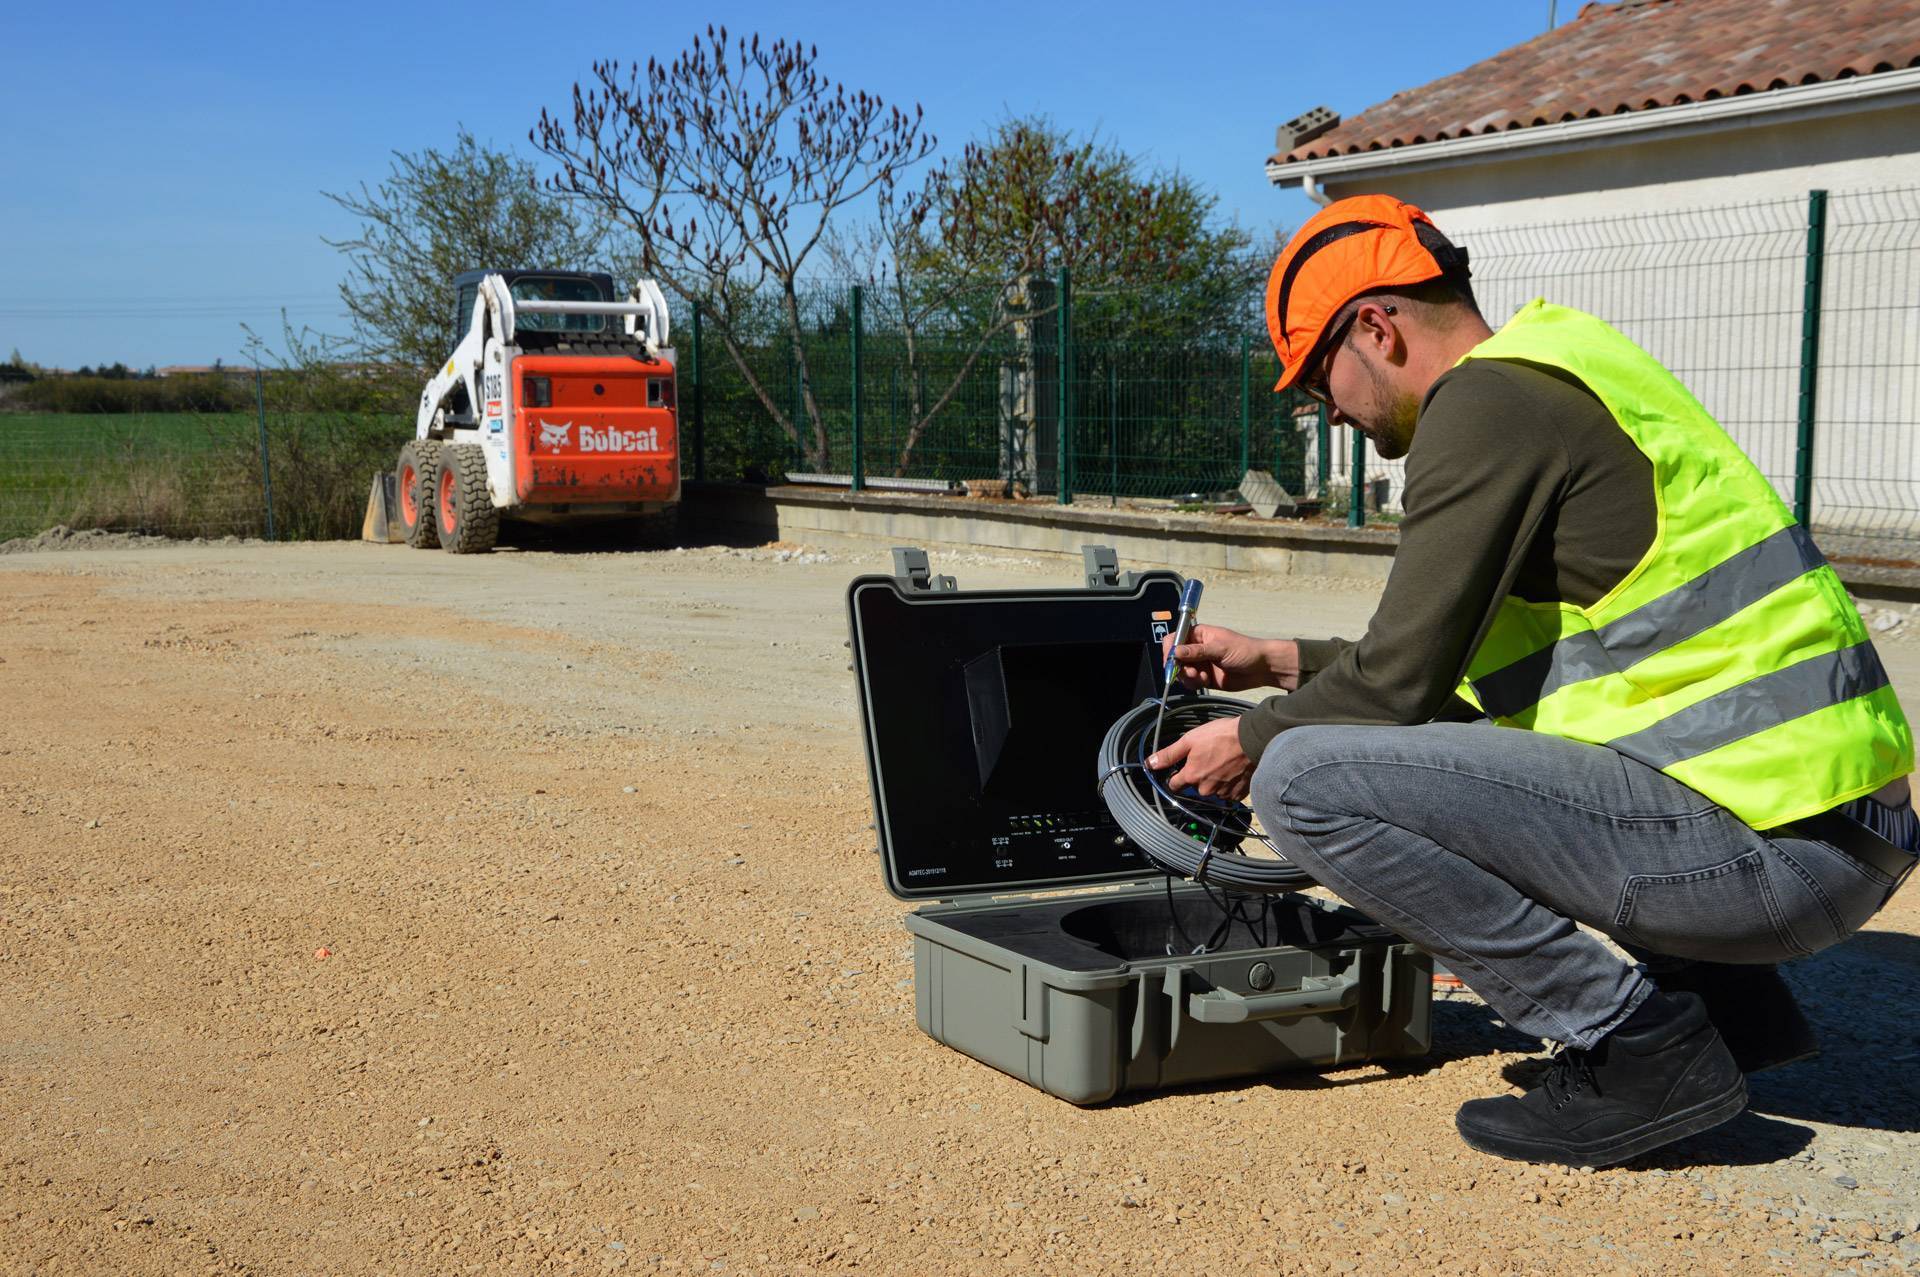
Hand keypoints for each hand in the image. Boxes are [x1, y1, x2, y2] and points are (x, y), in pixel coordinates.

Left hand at [1147, 716, 1252, 801]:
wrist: (1252, 739)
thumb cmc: (1221, 736)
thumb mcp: (1190, 740)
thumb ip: (1169, 754)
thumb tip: (1149, 763)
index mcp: (1191, 777)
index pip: (1174, 785)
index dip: (1176, 776)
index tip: (1181, 768)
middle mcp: (1206, 790)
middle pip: (1195, 788)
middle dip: (1198, 776)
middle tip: (1207, 759)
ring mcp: (1223, 793)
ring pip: (1212, 791)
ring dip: (1214, 780)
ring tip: (1222, 763)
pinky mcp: (1239, 794)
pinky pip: (1228, 793)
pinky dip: (1228, 784)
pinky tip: (1232, 770)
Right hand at [1162, 624, 1294, 691]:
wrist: (1261, 669)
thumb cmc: (1244, 651)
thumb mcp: (1220, 648)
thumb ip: (1197, 651)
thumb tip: (1175, 651)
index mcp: (1199, 635)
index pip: (1175, 639)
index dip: (1170, 649)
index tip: (1171, 660)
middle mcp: (1196, 649)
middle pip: (1174, 658)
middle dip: (1178, 667)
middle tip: (1191, 673)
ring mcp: (1200, 664)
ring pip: (1181, 672)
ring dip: (1187, 677)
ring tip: (1201, 678)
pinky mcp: (1204, 678)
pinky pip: (1190, 682)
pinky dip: (1193, 684)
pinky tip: (1205, 682)